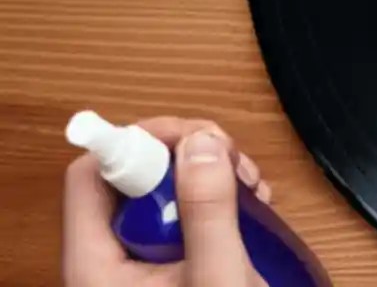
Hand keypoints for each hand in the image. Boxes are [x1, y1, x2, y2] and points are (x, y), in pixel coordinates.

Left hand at [63, 117, 270, 286]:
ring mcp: (136, 269)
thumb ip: (208, 213)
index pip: (90, 176)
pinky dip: (216, 201)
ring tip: (253, 188)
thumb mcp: (217, 278)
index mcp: (94, 266)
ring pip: (160, 194)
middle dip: (187, 156)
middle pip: (128, 179)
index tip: (198, 136)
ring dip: (209, 175)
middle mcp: (106, 262)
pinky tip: (252, 208)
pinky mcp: (166, 272)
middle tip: (235, 161)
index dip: (139, 142)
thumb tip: (201, 143)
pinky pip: (181, 218)